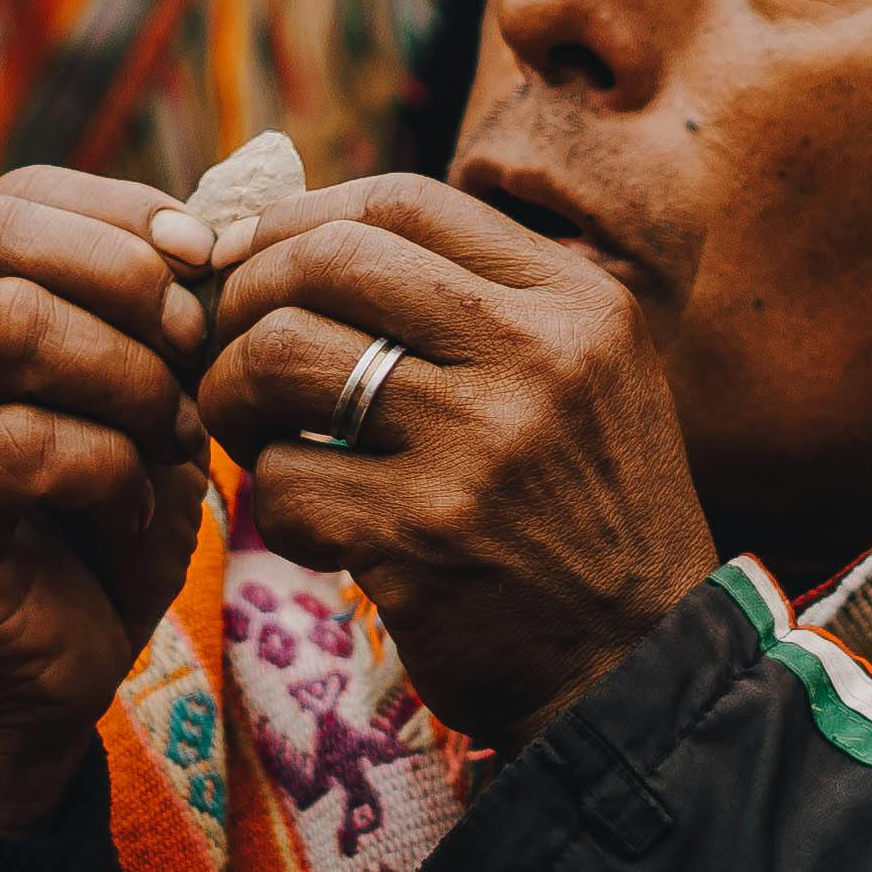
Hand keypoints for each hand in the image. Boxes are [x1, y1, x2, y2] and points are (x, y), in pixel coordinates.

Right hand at [0, 170, 213, 829]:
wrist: (39, 693)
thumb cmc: (99, 544)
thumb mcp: (149, 411)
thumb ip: (164, 327)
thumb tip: (223, 231)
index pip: (12, 199)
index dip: (120, 211)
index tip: (205, 260)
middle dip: (123, 277)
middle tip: (196, 347)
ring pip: (5, 325)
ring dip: (125, 374)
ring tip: (171, 438)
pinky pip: (19, 442)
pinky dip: (106, 466)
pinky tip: (129, 510)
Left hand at [200, 178, 722, 748]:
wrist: (640, 670)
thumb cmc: (586, 517)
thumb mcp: (583, 380)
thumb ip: (477, 306)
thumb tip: (302, 237)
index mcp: (576, 302)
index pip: (402, 202)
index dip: (300, 218)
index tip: (254, 258)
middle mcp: (536, 356)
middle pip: (329, 259)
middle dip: (248, 296)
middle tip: (231, 349)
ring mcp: (478, 446)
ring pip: (282, 356)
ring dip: (233, 394)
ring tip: (252, 431)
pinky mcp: (421, 536)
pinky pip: (283, 480)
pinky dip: (274, 501)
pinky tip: (316, 529)